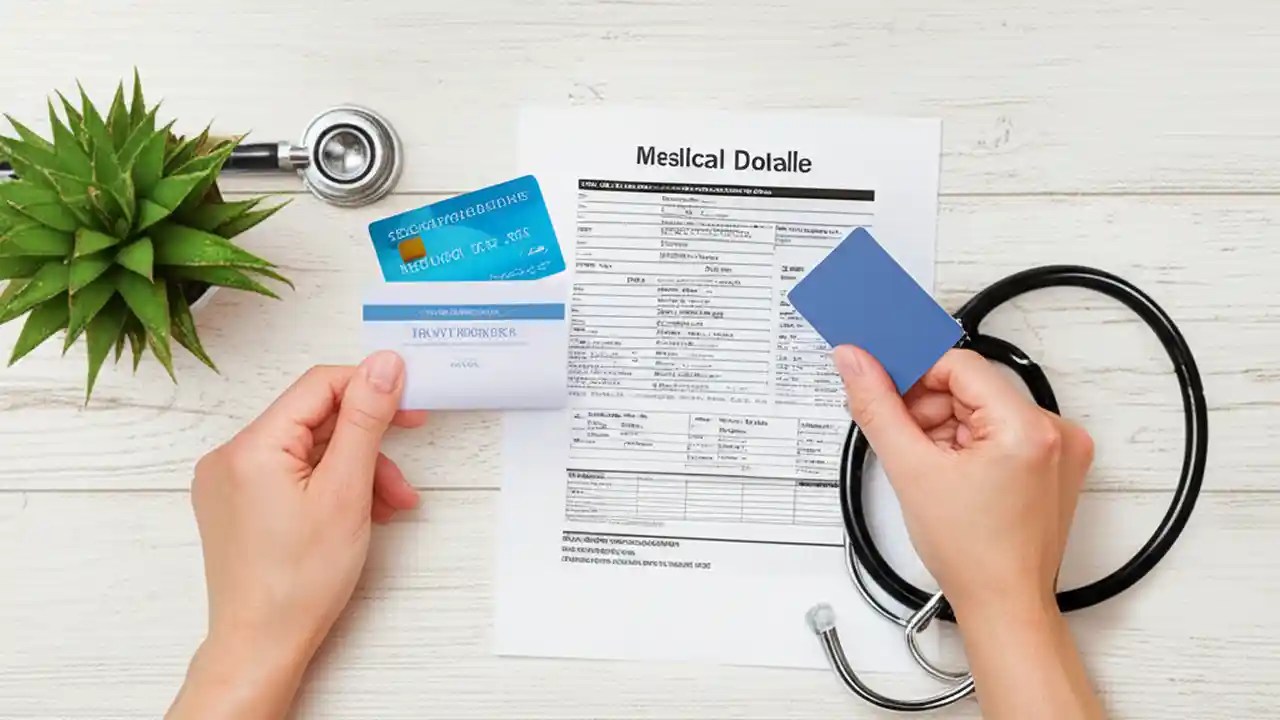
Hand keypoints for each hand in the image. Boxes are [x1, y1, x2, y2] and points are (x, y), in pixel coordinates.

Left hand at [168, 351, 425, 719]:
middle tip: (405, 468)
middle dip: (368, 444)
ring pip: (308, 451)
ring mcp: (230, 482)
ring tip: (390, 506)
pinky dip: (331, 486)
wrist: (261, 646)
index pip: (319, 386)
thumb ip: (365, 421)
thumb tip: (384, 365)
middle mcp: (230, 457)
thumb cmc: (298, 582)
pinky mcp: (238, 504)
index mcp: (251, 446)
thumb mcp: (346, 492)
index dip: (369, 388)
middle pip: (315, 421)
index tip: (410, 401)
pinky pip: (292, 474)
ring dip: (356, 470)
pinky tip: (361, 512)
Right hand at [834, 345, 1104, 718]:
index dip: (914, 372)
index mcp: (1028, 428)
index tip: (883, 378)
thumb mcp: (911, 471)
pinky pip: (1001, 432)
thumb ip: (878, 407)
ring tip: (929, 467)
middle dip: (929, 407)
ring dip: (946, 427)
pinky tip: (951, 473)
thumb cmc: (972, 554)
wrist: (1003, 604)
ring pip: (983, 410)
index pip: (959, 365)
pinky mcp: (1055, 465)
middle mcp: (1055, 432)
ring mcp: (1060, 450)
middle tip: (902, 438)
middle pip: (971, 388)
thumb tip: (855, 362)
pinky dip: (969, 444)